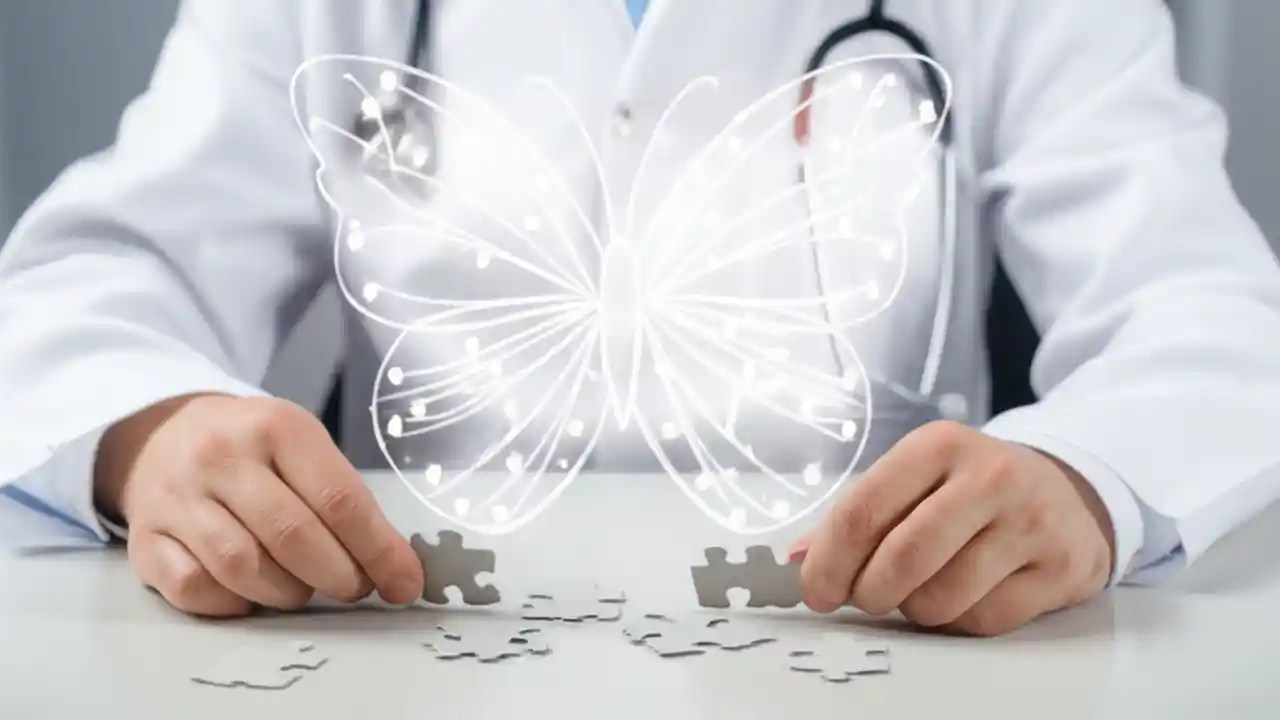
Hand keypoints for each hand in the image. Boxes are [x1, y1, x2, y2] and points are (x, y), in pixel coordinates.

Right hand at [95, 394, 423, 616]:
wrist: (160, 436)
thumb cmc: (251, 449)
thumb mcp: (303, 448)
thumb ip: (345, 501)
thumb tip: (395, 567)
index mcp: (276, 427)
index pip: (340, 499)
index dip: (379, 550)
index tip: (404, 582)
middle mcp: (221, 456)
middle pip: (293, 537)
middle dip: (338, 576)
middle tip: (354, 588)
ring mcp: (177, 498)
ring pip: (243, 568)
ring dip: (288, 593)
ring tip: (303, 588)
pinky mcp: (145, 539)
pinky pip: (196, 589)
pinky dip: (233, 603)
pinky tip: (250, 593)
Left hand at [795, 421, 1113, 635]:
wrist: (1065, 493)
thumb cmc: (969, 489)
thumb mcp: (914, 480)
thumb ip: (856, 515)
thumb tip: (798, 559)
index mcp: (938, 445)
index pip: (863, 511)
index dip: (829, 562)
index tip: (816, 591)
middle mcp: (989, 476)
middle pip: (902, 558)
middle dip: (868, 593)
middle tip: (863, 598)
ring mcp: (1030, 521)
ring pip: (942, 598)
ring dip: (915, 609)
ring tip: (919, 590)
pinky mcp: (1060, 567)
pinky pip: (984, 619)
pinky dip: (959, 620)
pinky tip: (963, 596)